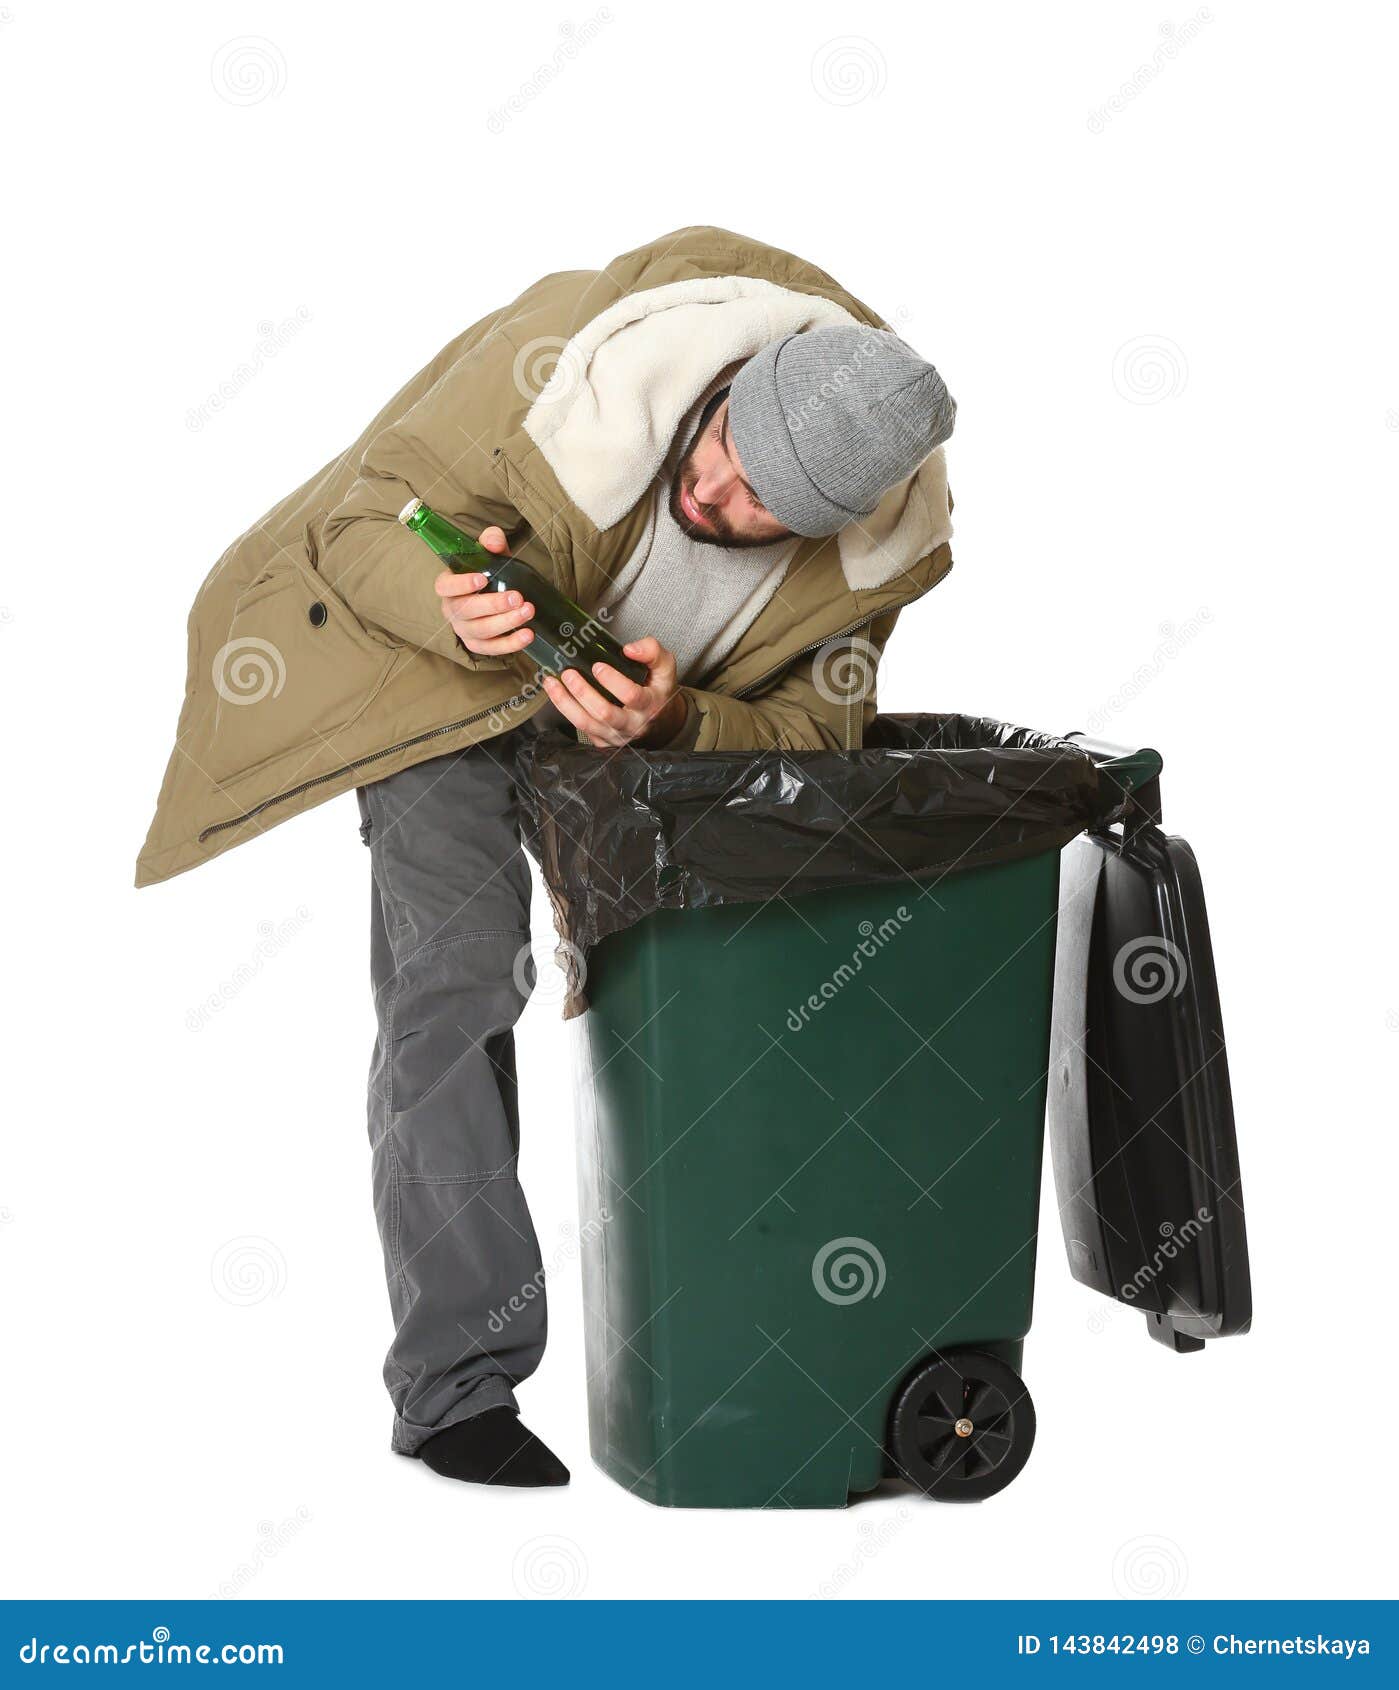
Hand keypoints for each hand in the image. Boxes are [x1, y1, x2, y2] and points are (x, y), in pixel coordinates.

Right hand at [433, 527, 535, 655]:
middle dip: (494, 604)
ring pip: (482, 631)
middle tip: (518, 597)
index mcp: (449, 586)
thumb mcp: (490, 555)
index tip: (482, 579)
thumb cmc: (489, 573)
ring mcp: (464, 630)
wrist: (494, 597)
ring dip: (506, 623)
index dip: (461, 584)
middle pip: (467, 610)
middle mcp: (452, 610)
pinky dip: (511, 644)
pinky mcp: (478, 646)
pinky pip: (492, 649)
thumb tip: (495, 542)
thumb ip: (491, 541)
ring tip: (528, 612)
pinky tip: (528, 634)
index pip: (445, 586)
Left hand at [541, 636, 684, 747]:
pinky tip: (556, 694)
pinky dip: (566, 710)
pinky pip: (581, 728)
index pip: (631, 696)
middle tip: (569, 673)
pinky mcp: (602, 740)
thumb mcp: (665, 667)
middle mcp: (632, 725)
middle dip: (583, 692)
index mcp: (650, 705)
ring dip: (565, 703)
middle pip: (604, 713)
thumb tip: (629, 649)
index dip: (613, 681)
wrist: (659, 721)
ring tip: (552, 683)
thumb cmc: (657, 690)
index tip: (598, 666)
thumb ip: (652, 651)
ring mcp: (615, 735)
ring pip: (586, 724)